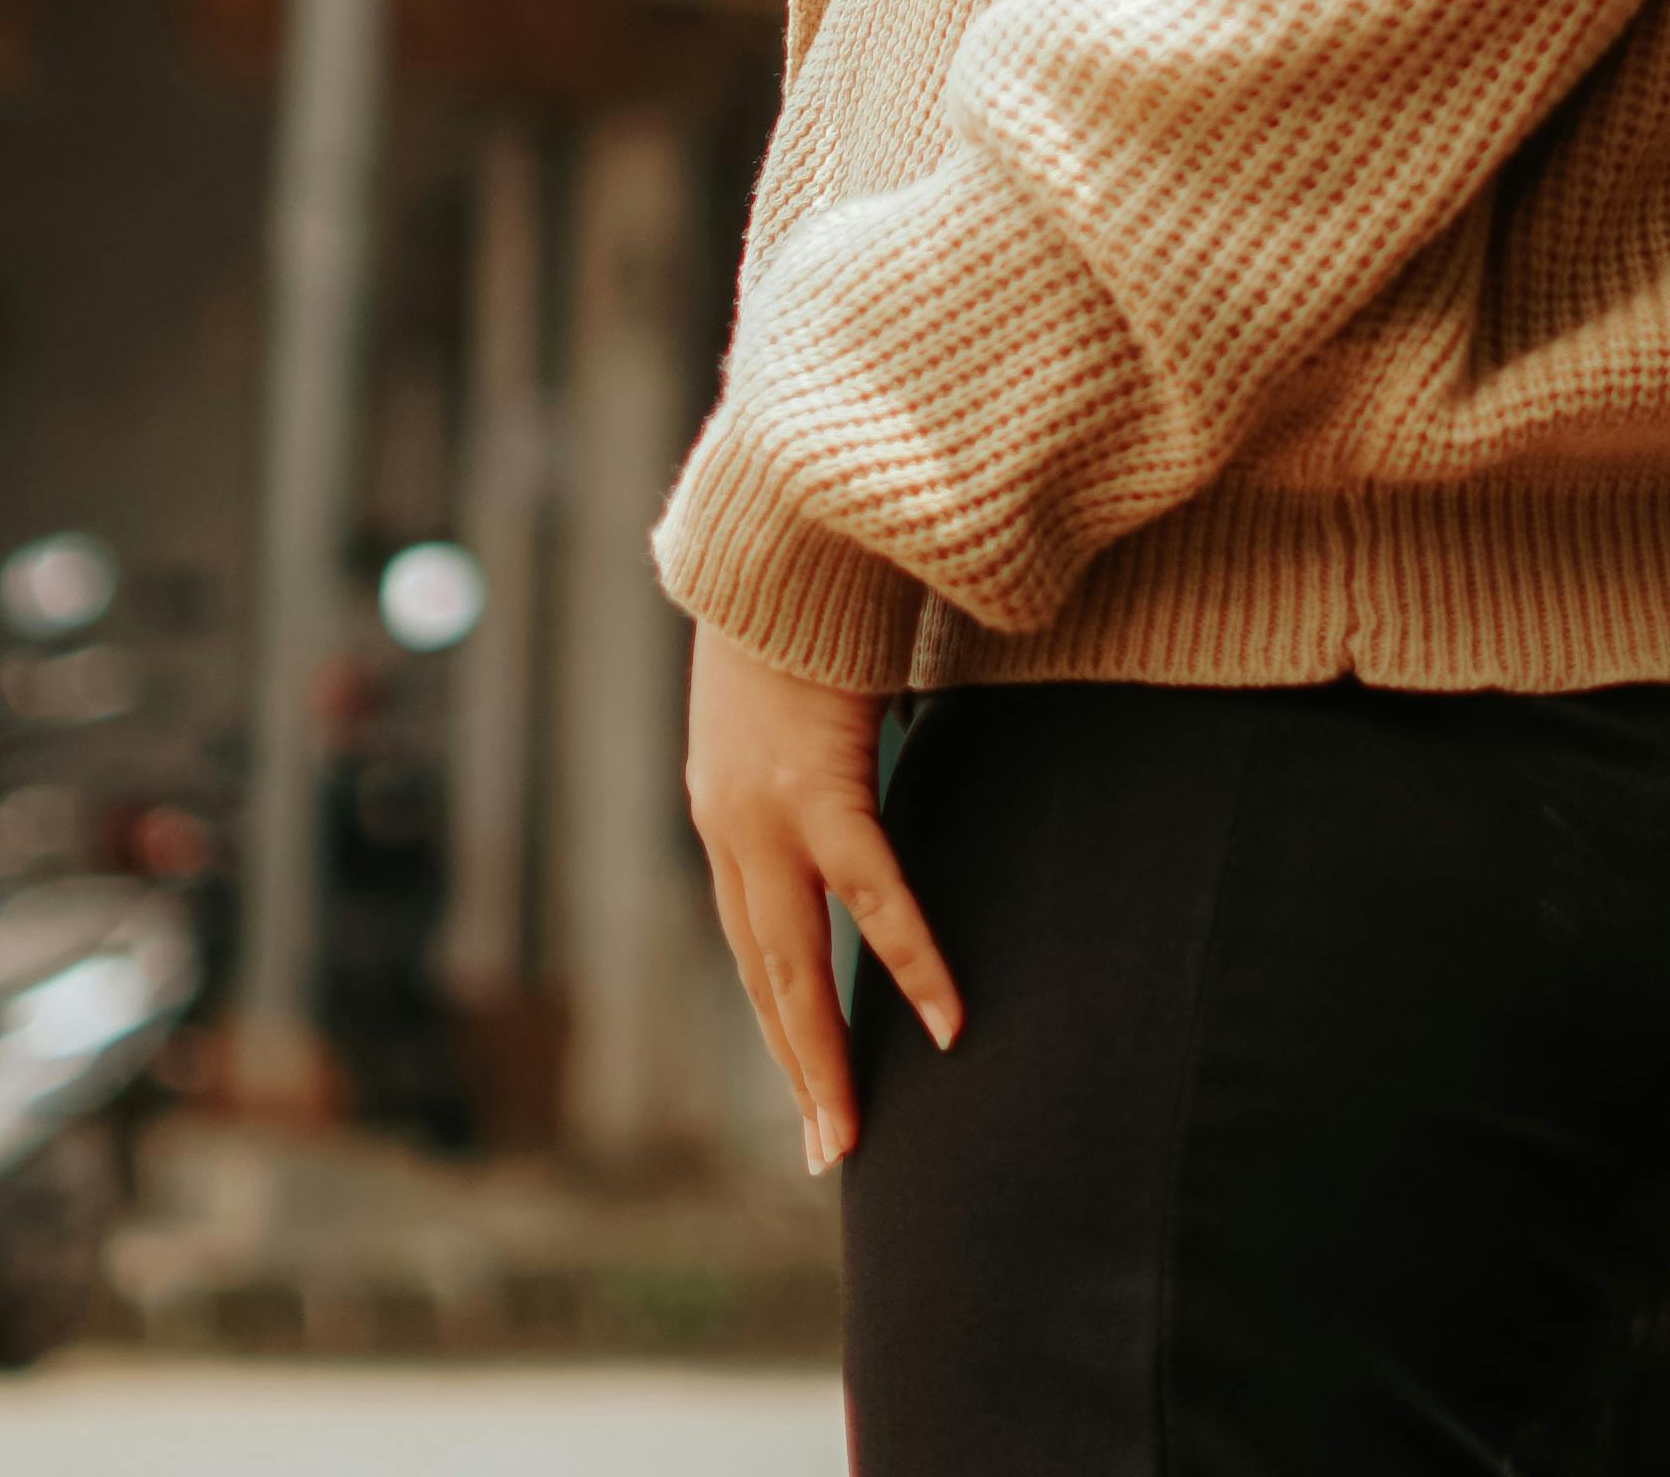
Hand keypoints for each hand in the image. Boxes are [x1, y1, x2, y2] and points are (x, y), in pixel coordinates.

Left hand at [682, 623, 958, 1169]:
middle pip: (765, 975)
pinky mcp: (814, 788)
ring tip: (847, 1135)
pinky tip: (945, 1020)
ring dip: (823, 1058)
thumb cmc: (806, 586)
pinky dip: (911, 960)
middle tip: (825, 1149)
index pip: (750, 937)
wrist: (776, 521)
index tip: (806, 1072)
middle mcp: (730, 827)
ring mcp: (764, 815)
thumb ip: (827, 729)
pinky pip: (872, 896)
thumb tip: (889, 727)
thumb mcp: (801, 683)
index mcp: (724, 808)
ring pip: (796, 966)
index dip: (779, 1011)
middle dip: (796, 1067)